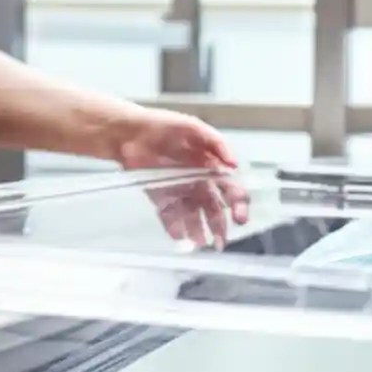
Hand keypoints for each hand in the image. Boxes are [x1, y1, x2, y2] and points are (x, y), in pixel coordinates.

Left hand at [115, 107, 249, 248]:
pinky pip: (171, 218)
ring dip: (199, 233)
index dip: (238, 204)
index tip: (239, 217)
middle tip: (221, 242)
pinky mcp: (161, 199)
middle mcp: (198, 183)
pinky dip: (175, 229)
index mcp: (210, 168)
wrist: (131, 133)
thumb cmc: (164, 126)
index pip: (230, 190)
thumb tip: (234, 164)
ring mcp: (180, 193)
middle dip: (220, 227)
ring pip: (194, 217)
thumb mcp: (194, 128)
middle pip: (214, 210)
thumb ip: (217, 143)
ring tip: (201, 245)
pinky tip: (180, 239)